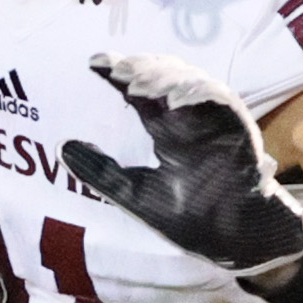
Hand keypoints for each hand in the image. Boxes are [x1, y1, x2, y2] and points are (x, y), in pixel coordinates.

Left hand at [61, 53, 302, 278]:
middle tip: (115, 68)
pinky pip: (222, 102)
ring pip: (191, 83)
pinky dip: (199, 94)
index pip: (141, 92)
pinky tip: (173, 96)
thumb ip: (102, 172)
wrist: (236, 239)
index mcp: (167, 129)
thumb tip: (63, 148)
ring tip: (135, 81)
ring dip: (164, 77)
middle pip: (164, 78)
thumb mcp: (136, 194)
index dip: (119, 73)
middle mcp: (190, 119)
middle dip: (140, 68)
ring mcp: (215, 121)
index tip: (94, 63)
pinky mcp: (238, 129)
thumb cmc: (193, 217)